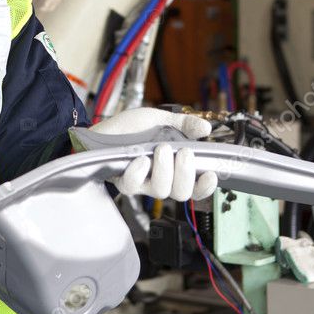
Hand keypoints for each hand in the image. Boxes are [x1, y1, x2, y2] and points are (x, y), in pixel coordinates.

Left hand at [89, 108, 216, 200]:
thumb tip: (205, 128)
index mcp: (174, 167)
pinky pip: (133, 185)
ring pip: (161, 190)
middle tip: (183, 152)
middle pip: (181, 193)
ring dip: (165, 169)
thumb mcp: (161, 121)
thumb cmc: (132, 128)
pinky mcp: (123, 180)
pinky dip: (139, 172)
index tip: (210, 174)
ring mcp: (142, 183)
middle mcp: (160, 179)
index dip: (205, 187)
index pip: (195, 187)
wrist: (103, 128)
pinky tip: (141, 159)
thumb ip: (183, 125)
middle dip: (186, 173)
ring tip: (160, 148)